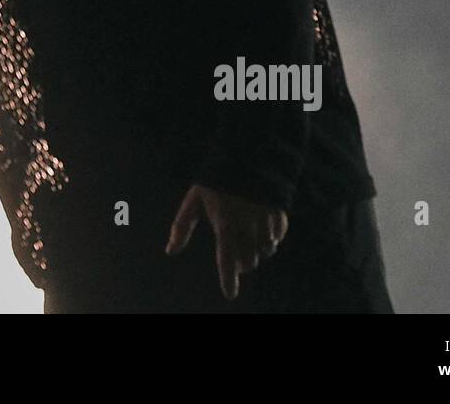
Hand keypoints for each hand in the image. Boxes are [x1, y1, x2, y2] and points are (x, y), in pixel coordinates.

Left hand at [164, 183, 287, 300]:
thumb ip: (182, 228)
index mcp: (224, 227)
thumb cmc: (214, 180)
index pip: (227, 262)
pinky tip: (262, 227)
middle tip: (235, 248)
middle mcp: (246, 229)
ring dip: (257, 250)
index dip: (229, 281)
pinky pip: (277, 238)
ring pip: (265, 252)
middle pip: (248, 261)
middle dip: (242, 260)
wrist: (244, 155)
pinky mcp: (279, 215)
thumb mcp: (194, 201)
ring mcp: (265, 223)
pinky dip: (271, 238)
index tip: (230, 294)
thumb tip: (170, 250)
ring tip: (248, 235)